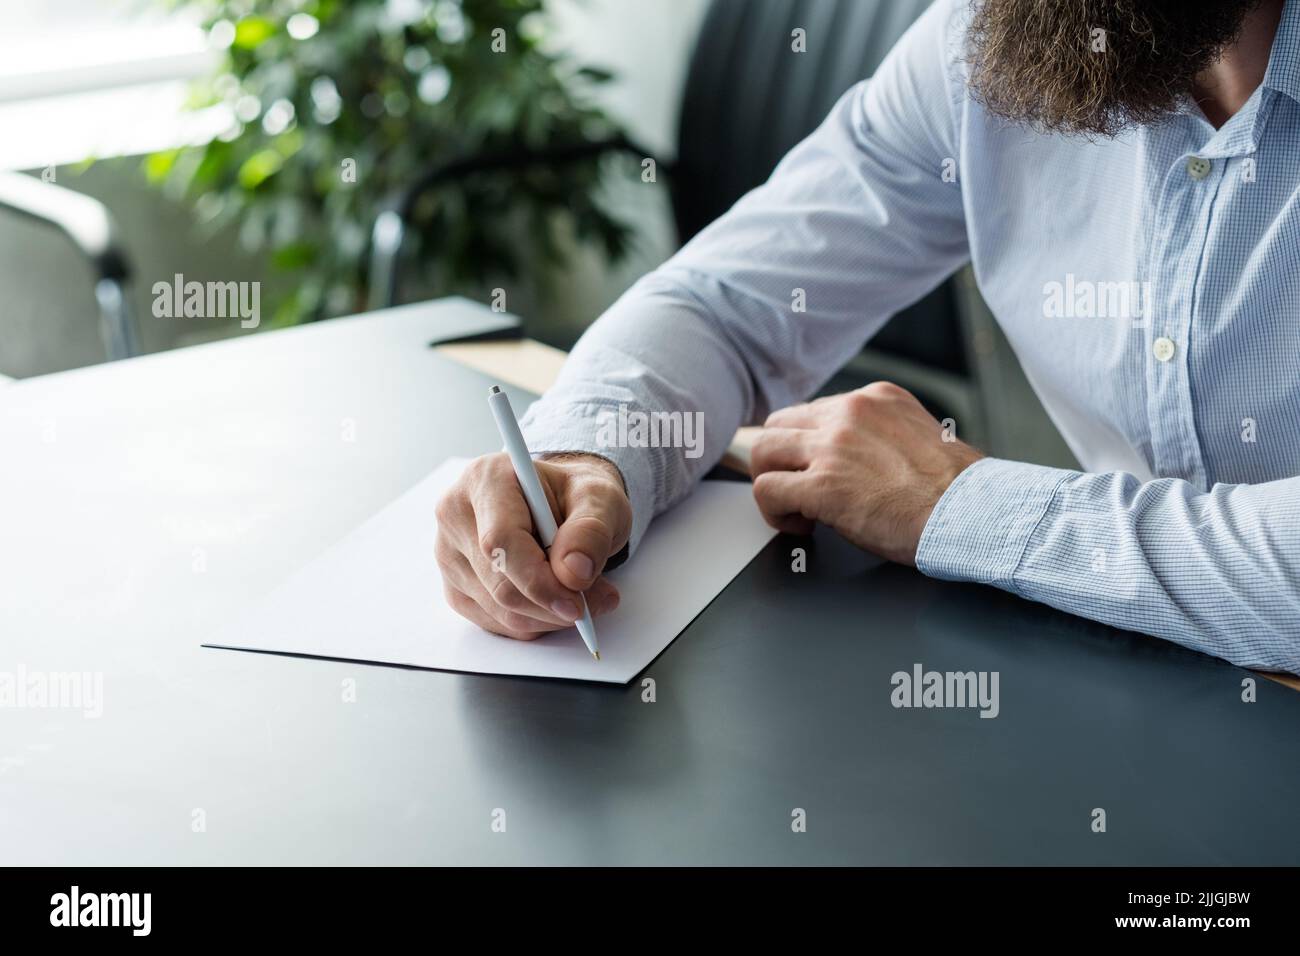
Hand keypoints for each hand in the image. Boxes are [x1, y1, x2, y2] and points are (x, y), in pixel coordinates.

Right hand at [435, 452, 631, 639]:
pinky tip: (554, 601)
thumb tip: (575, 571)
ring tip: (585, 596)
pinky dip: (533, 622)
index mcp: (486, 479)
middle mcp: (457, 514)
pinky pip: (495, 622)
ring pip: (498, 609)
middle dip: (552, 604)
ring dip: (548, 616)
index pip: (500, 542)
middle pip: (499, 583)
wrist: (561, 505)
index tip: (576, 603)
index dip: (539, 581)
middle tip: (596, 602)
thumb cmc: (576, 496)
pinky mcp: (455, 586)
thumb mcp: (601, 498)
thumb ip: (591, 530)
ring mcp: (450, 553)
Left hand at [749, 382, 983, 565]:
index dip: (807, 446)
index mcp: (874, 399)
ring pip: (764, 450)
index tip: (813, 468)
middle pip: (779, 424)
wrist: (973, 513)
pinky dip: (774, 512)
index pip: (814, 411)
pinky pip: (766, 489)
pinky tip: (800, 526)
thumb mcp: (917, 436)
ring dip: (772, 482)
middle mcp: (849, 413)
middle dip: (779, 459)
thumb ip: (880, 436)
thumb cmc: (957, 491)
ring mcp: (832, 447)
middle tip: (793, 487)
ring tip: (794, 508)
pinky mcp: (821, 485)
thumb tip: (857, 459)